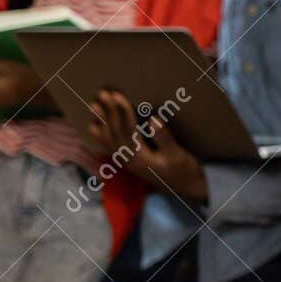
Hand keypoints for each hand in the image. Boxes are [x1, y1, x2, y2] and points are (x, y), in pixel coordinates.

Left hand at [87, 90, 208, 200]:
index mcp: (140, 157)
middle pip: (115, 132)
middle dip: (109, 112)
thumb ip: (165, 139)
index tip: (116, 95)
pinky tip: (95, 127)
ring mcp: (128, 161)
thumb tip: (154, 120)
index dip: (122, 111)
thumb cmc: (184, 170)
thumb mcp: (178, 156)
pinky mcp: (130, 161)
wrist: (186, 189)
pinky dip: (102, 136)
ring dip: (102, 121)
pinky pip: (111, 147)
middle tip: (103, 93)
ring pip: (110, 139)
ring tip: (94, 105)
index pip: (128, 130)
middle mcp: (129, 160)